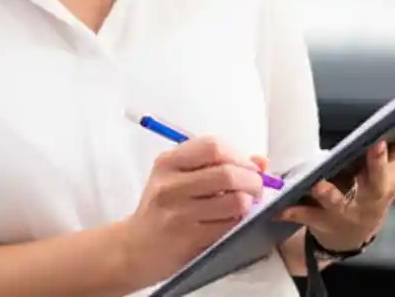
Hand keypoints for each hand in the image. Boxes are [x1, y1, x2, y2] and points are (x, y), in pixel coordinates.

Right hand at [117, 136, 265, 285]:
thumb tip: (261, 161)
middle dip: (252, 181)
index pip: (213, 146)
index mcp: (168, 163)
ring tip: (244, 206)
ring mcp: (180, 214)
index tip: (248, 167)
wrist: (134, 248)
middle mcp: (170, 186)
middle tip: (256, 188)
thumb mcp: (177, 177)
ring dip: (248, 204)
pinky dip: (239, 222)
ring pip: (235, 202)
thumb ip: (216, 163)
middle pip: (228, 174)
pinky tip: (232, 221)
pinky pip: (230, 226)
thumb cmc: (162, 208)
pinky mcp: (190, 240)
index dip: (239, 155)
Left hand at [275, 114, 394, 252]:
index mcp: (389, 180)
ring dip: (326, 192)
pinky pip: (303, 215)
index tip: (387, 137)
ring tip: (315, 181)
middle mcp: (371, 197)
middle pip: (375, 181)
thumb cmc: (377, 188)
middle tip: (374, 146)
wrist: (353, 233)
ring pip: (336, 201)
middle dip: (376, 164)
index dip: (393, 151)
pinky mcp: (320, 219)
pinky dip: (291, 211)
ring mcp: (346, 211)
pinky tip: (277, 206)